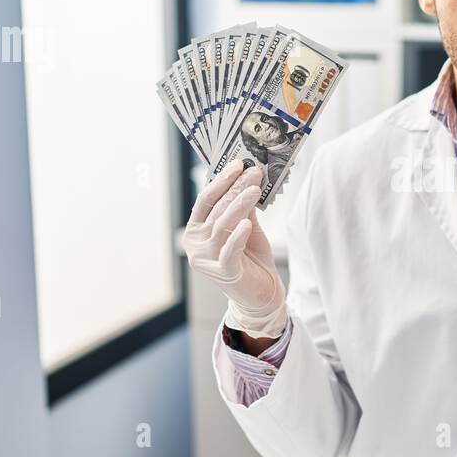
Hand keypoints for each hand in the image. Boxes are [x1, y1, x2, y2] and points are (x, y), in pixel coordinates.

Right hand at [182, 160, 286, 337]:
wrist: (261, 292)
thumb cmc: (251, 258)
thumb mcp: (246, 226)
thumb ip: (242, 206)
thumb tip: (247, 177)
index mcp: (196, 230)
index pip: (205, 200)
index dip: (221, 181)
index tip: (238, 164)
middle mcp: (195, 244)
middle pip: (215, 210)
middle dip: (234, 188)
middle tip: (252, 171)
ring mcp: (206, 260)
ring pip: (222, 226)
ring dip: (239, 204)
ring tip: (255, 188)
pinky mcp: (222, 273)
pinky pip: (229, 250)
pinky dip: (238, 236)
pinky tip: (247, 223)